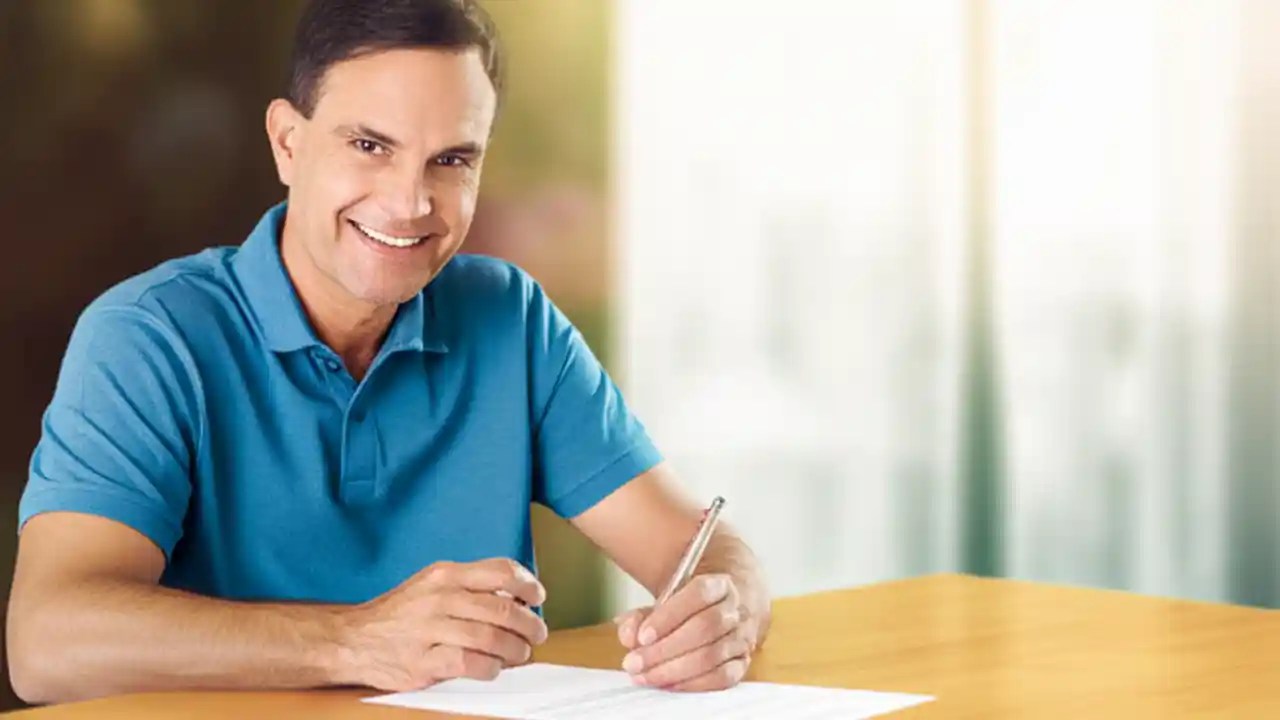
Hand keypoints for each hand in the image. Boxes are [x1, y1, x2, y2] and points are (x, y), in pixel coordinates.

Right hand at [336, 558, 548, 690]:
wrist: (352, 639)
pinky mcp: (423, 661)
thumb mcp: (432, 585)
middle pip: (502, 608)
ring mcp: (430, 629)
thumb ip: (470, 586)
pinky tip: (493, 668)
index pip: (500, 571)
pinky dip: (489, 668)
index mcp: (445, 575)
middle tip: (538, 634)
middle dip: (529, 624)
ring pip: (490, 637)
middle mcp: (439, 598)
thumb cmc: (400, 614)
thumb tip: (515, 595)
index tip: (538, 598)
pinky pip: (469, 663)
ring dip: (514, 649)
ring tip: (520, 654)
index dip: (527, 585)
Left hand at [614, 574, 759, 690]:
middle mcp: (735, 609)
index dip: (669, 616)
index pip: (698, 594)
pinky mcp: (743, 663)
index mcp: (719, 584)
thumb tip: (629, 636)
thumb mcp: (662, 603)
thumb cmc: (689, 608)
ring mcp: (742, 637)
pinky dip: (693, 683)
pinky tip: (669, 684)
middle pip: (704, 627)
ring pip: (711, 655)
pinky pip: (722, 677)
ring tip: (645, 675)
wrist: (723, 611)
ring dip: (674, 670)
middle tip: (635, 662)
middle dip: (664, 649)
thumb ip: (640, 616)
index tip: (642, 636)